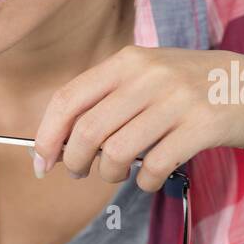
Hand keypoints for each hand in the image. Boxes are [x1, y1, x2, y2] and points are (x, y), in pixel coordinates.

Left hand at [33, 45, 243, 190]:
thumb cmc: (187, 88)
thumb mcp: (145, 77)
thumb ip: (103, 101)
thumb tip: (55, 143)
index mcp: (128, 61)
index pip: (68, 99)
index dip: (47, 135)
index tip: (41, 162)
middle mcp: (150, 76)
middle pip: (87, 131)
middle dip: (74, 161)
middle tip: (80, 171)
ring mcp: (178, 100)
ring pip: (116, 153)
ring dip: (109, 174)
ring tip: (118, 173)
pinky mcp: (203, 126)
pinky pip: (153, 167)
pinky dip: (145, 183)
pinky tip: (150, 178)